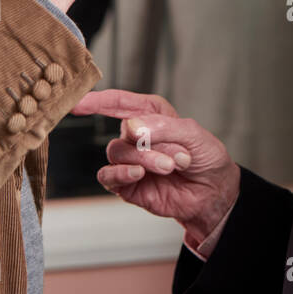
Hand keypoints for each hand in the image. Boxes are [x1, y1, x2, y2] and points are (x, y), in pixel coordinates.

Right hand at [72, 90, 240, 244]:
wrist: (213, 192)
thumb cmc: (205, 158)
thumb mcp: (193, 134)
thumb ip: (163, 126)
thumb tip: (131, 125)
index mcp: (151, 115)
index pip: (119, 103)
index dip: (98, 100)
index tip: (79, 102)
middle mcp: (136, 136)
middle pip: (125, 131)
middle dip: (151, 144)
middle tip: (177, 157)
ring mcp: (129, 160)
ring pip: (118, 153)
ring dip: (145, 159)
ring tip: (169, 167)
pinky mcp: (125, 184)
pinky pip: (109, 176)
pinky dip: (121, 173)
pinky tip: (139, 174)